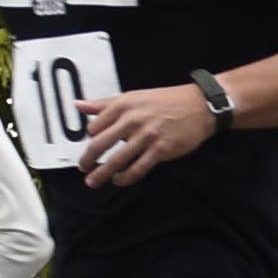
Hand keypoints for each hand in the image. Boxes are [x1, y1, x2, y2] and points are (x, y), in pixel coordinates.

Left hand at [76, 79, 225, 185]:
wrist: (199, 105)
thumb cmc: (166, 101)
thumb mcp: (132, 96)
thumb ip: (104, 104)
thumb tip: (79, 105)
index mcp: (123, 105)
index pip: (94, 127)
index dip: (90, 139)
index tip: (91, 146)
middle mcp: (132, 120)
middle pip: (100, 145)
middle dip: (88, 160)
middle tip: (84, 169)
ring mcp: (146, 136)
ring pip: (116, 160)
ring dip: (101, 174)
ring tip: (94, 181)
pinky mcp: (160, 150)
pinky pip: (137, 168)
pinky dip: (125, 178)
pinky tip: (120, 180)